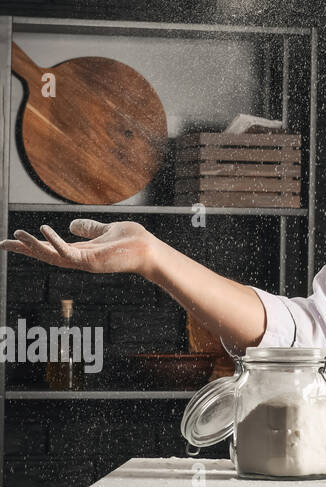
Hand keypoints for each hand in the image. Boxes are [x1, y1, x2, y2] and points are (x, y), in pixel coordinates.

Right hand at [1, 219, 156, 274]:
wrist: (151, 250)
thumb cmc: (133, 241)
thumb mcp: (106, 230)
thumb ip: (89, 229)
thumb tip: (71, 224)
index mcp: (80, 251)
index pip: (51, 247)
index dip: (33, 244)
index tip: (13, 239)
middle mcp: (78, 258)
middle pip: (45, 254)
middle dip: (24, 249)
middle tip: (2, 244)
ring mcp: (83, 262)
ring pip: (51, 256)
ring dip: (33, 246)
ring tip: (15, 236)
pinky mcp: (90, 261)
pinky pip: (67, 253)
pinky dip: (54, 241)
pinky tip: (43, 230)